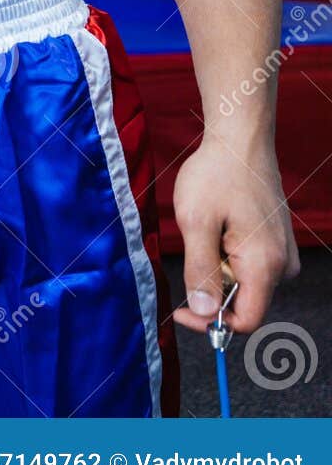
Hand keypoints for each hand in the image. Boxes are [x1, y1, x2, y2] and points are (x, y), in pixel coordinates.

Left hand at [172, 136, 299, 334]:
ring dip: (217, 267)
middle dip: (211, 286)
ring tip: (208, 228)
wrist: (240, 141)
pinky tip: (219, 226)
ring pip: (244, 283)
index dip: (211, 322)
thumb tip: (203, 313)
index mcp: (265, 265)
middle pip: (244, 302)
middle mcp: (283, 265)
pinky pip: (249, 265)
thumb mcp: (195, 223)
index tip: (181, 309)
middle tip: (194, 245)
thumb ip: (200, 271)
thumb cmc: (215, 176)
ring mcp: (283, 253)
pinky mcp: (277, 242)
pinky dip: (226, 254)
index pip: (246, 321)